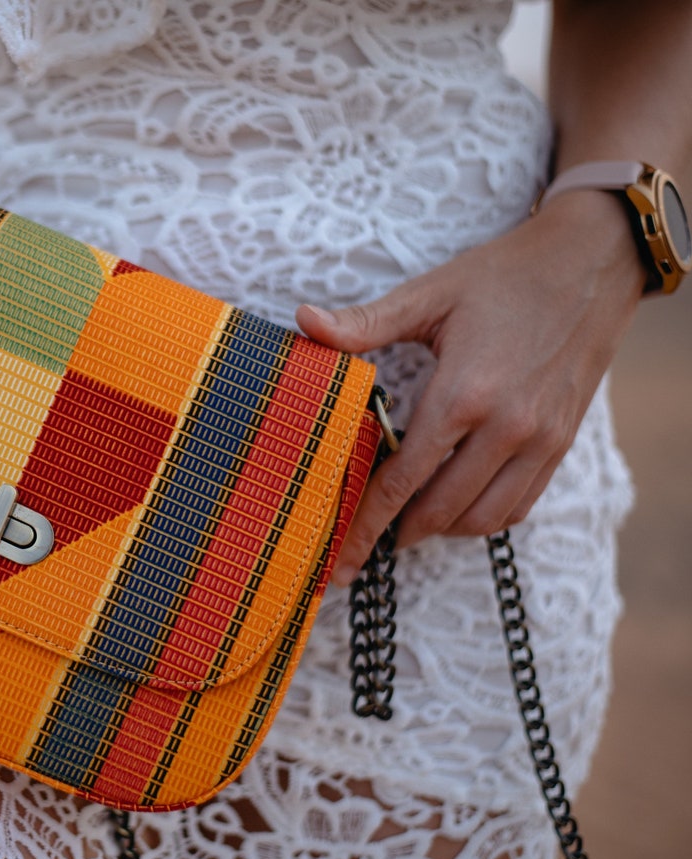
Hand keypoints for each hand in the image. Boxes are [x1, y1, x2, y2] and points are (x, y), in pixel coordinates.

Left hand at [297, 192, 644, 585]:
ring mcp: (540, 440)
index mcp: (464, 394)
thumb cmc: (504, 276)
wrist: (591, 262)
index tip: (343, 559)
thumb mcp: (429, 294)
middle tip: (364, 548)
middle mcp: (506, 427)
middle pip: (439, 509)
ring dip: (440, 531)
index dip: (366, 524)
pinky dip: (483, 519)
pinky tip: (456, 510)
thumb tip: (304, 323)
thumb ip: (365, 322)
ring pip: (483, 518)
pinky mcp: (562, 442)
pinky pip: (520, 504)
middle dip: (396, 536)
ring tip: (406, 529)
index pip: (403, 480)